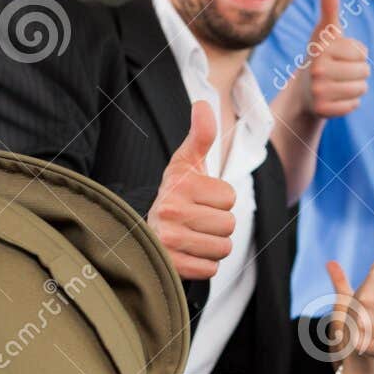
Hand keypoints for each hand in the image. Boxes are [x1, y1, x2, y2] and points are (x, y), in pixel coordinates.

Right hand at [149, 101, 236, 279]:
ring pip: (223, 248)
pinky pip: (211, 269)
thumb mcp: (186, 164)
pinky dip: (204, 265)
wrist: (143, 232)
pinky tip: (188, 254)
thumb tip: (202, 105)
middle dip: (219, 225)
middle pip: (229, 225)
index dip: (221, 200)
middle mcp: (169, 211)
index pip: (229, 198)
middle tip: (197, 221)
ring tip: (193, 236)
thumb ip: (200, 136)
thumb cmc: (176, 194)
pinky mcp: (170, 267)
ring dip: (213, 245)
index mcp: (178, 185)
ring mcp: (167, 241)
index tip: (200, 200)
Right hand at [303, 0, 368, 118]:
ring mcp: (319, 92)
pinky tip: (335, 98)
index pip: (362, 52)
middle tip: (339, 72)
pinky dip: (348, 103)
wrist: (302, 92)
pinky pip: (354, 105)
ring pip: (361, 89)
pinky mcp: (323, 110)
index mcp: (321, 49)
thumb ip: (329, 8)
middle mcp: (317, 70)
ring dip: (355, 87)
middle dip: (357, 71)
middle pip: (364, 71)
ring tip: (338, 84)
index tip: (339, 55)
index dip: (356, 53)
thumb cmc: (320, 57)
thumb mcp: (324, 33)